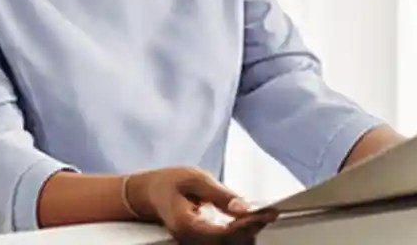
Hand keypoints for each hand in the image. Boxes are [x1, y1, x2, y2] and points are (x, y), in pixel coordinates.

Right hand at [126, 167, 276, 243]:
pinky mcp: (201, 243)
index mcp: (186, 227)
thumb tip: (243, 207)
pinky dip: (239, 235)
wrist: (150, 194)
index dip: (248, 225)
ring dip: (247, 234)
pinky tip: (248, 223)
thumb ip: (220, 194)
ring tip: (259, 217)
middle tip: (266, 214)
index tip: (267, 214)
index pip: (224, 235)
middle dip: (251, 231)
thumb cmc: (169, 183)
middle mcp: (190, 242)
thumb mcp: (194, 179)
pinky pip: (223, 244)